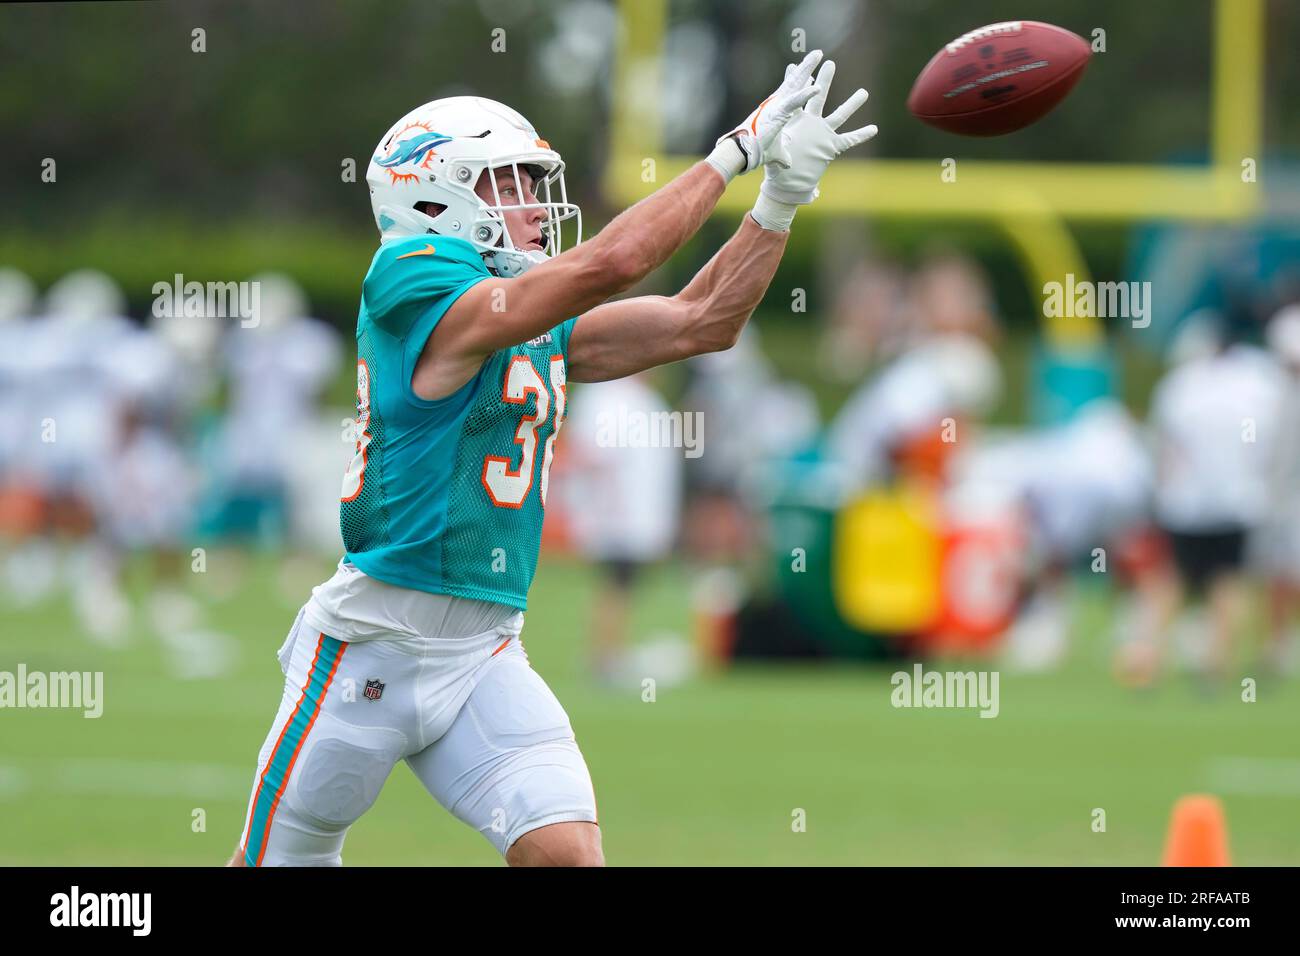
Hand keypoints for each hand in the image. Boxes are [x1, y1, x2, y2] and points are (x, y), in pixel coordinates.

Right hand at [715, 50, 823, 173]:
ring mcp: (777, 106)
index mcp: (776, 111)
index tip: (809, 74)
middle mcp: (776, 104)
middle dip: (805, 67)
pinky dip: (805, 95)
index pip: (790, 93)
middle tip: (816, 53)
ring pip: (794, 84)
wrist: (743, 153)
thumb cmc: (756, 152)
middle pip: (794, 81)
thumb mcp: (775, 153)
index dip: (800, 83)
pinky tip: (817, 87)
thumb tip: (788, 164)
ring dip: (806, 69)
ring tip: (818, 55)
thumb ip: (784, 156)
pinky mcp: (778, 114)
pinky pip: (794, 102)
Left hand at [759, 59, 876, 205]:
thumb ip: (779, 142)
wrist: (787, 182)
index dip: (798, 85)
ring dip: (852, 105)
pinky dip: (861, 135)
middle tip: (830, 63)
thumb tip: (779, 136)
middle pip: (820, 98)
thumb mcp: (776, 150)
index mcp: (795, 121)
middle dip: (825, 81)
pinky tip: (874, 129)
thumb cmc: (777, 165)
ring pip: (839, 116)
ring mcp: (823, 134)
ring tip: (864, 93)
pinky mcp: (831, 147)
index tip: (796, 66)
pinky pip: (849, 140)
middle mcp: (811, 122)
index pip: (797, 99)